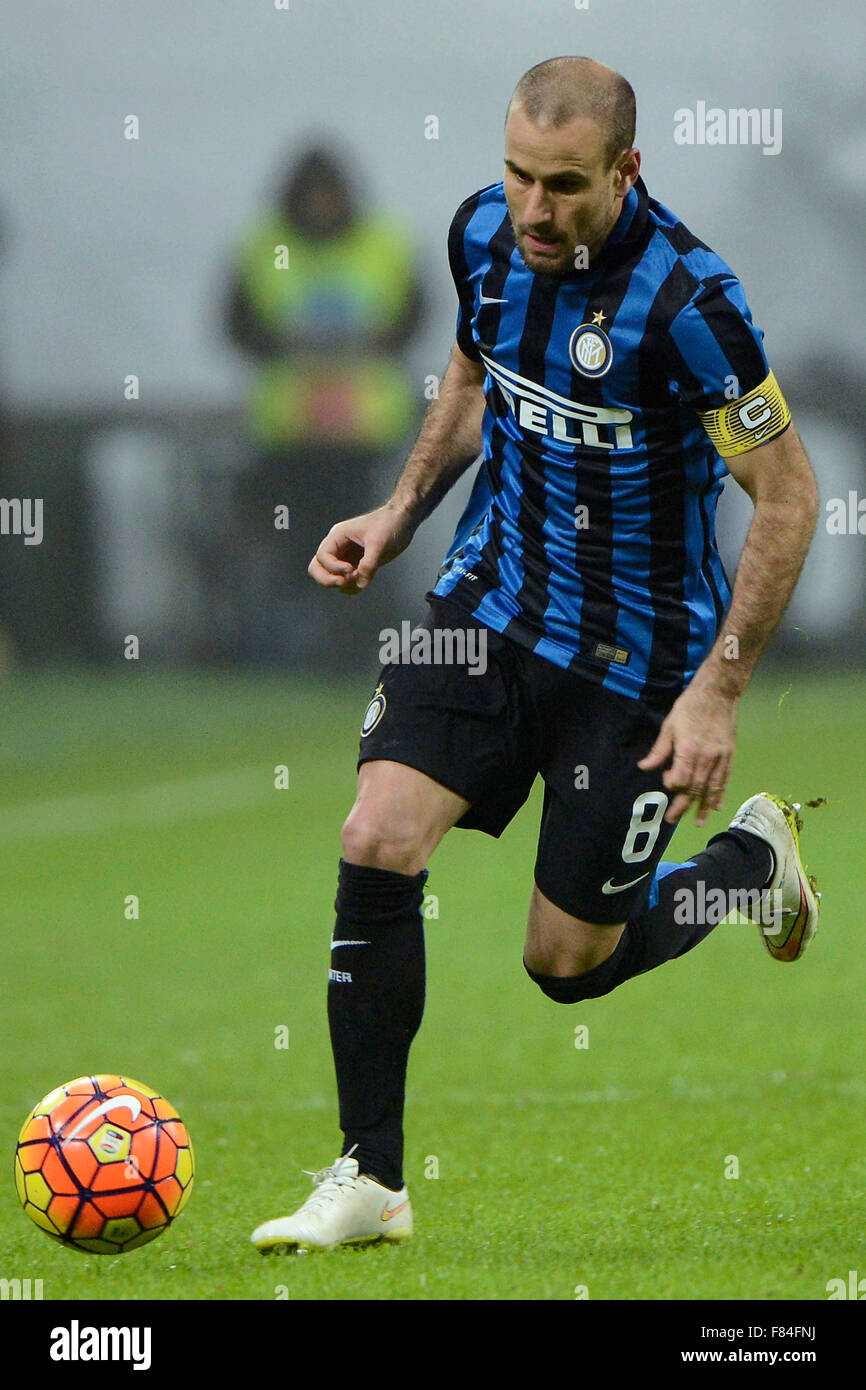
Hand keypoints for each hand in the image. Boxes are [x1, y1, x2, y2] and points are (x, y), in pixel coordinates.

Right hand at [308, 503, 414, 594]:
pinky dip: (351, 586)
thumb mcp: (379, 543)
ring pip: (330, 576)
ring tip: (359, 579)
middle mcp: (339, 547)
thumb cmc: (389, 524)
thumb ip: (369, 564)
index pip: (323, 556)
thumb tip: (360, 584)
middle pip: (317, 567)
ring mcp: (347, 556)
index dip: (333, 567)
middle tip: (344, 582)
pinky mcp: (358, 564)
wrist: (403, 520)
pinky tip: (364, 582)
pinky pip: (347, 580)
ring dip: (341, 584)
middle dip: (327, 579)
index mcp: (338, 536)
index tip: (351, 569)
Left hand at [637, 678, 737, 826]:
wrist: (718, 693)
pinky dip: (720, 794)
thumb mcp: (669, 725)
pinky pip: (724, 779)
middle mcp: (706, 757)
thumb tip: (644, 767)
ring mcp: (720, 758)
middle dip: (683, 806)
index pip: (680, 779)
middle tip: (673, 819)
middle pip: (695, 788)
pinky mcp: (729, 755)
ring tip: (698, 822)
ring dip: (704, 807)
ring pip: (711, 788)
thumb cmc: (689, 706)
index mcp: (689, 750)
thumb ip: (659, 750)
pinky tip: (716, 805)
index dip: (671, 784)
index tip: (666, 779)